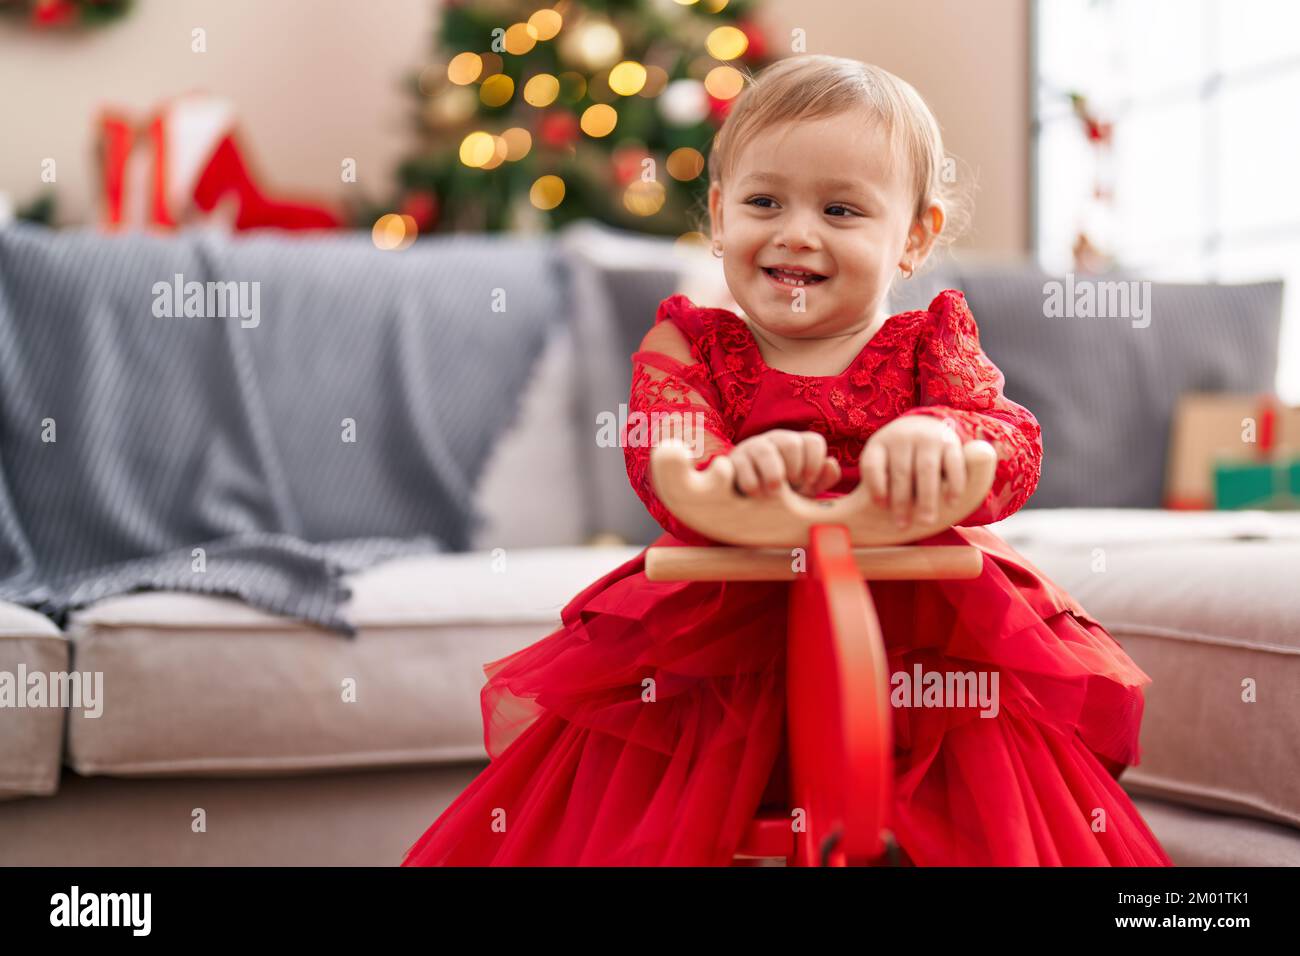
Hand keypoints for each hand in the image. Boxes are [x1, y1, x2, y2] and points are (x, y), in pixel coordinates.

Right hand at [727, 429, 841, 497]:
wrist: (751, 503)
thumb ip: (822, 478)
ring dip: (773, 474)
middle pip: (791, 443)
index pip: (813, 442)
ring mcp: (754, 447)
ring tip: (775, 493)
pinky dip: (752, 483)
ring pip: (765, 451)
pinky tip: (755, 495)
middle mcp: (776, 440)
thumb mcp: (806, 489)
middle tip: (792, 486)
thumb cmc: (784, 494)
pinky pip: (743, 465)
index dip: (815, 463)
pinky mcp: (734, 459)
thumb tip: (831, 464)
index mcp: (797, 445)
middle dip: (794, 468)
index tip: (809, 481)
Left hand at [860, 415, 968, 526]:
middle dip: (901, 502)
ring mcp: (927, 437)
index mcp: (879, 444)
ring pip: (926, 469)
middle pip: (901, 472)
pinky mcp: (950, 441)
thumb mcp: (881, 460)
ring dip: (926, 498)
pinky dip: (954, 485)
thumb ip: (877, 480)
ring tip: (926, 522)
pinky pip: (953, 464)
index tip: (881, 505)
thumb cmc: (897, 456)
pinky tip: (951, 503)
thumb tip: (879, 507)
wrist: (923, 424)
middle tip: (903, 526)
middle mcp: (902, 437)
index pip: (872, 464)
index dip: (875, 486)